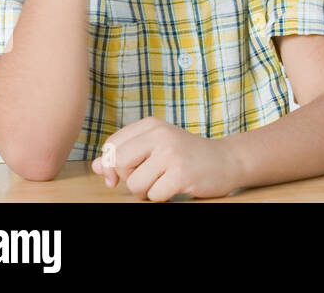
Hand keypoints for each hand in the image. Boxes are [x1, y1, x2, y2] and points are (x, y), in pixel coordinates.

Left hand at [91, 116, 240, 200]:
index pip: (111, 146)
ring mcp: (172, 153)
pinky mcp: (181, 173)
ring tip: (164, 182)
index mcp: (151, 125)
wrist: (227, 160)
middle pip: (118, 163)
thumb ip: (125, 154)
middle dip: (128, 178)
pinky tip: (175, 187)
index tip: (120, 174)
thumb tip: (96, 166)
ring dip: (146, 191)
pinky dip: (161, 197)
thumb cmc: (186, 155)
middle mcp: (160, 134)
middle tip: (149, 176)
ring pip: (134, 184)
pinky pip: (153, 195)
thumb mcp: (155, 148)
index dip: (109, 165)